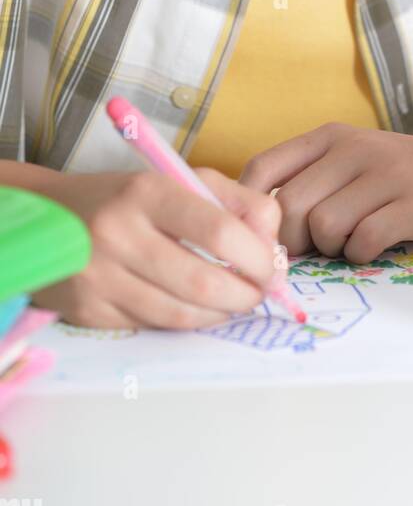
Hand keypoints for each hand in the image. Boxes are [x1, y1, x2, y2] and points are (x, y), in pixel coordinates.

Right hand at [31, 169, 281, 330]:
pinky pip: (153, 326)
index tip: (271, 268)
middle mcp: (118, 233)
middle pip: (202, 282)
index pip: (219, 231)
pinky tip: (194, 307)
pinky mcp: (88, 312)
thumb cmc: (128, 198)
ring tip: (232, 302)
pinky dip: (184, 321)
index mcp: (147, 191)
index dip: (257, 257)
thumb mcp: (180, 180)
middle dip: (245, 295)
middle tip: (258, 293)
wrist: (46, 216)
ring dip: (219, 314)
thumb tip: (273, 246)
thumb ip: (236, 203)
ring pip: (180, 313)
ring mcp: (98, 277)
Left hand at [239, 123, 412, 262]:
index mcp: (329, 137)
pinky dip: (362, 255)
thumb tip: (255, 231)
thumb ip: (309, 183)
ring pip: (324, 226)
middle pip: (288, 208)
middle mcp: (353, 148)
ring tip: (354, 242)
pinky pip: (365, 240)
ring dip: (333, 249)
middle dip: (294, 243)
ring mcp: (386, 173)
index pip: (262, 169)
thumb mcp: (352, 162)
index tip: (267, 238)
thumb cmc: (406, 177)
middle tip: (318, 249)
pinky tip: (375, 247)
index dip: (252, 212)